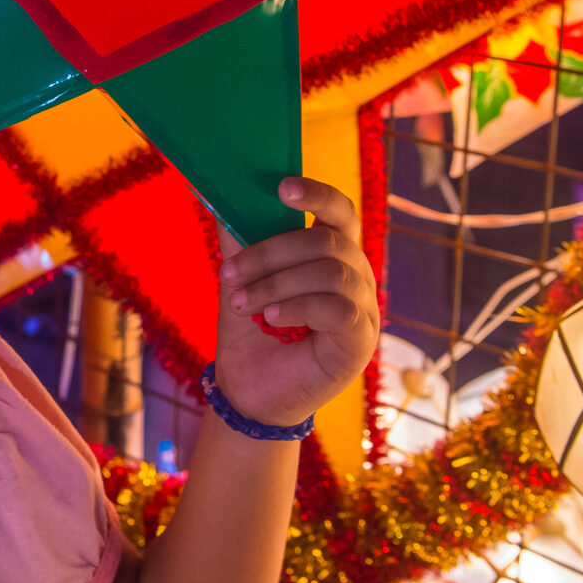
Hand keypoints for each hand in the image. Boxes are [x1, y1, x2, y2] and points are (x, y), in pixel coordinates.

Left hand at [212, 177, 379, 429]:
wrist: (250, 394)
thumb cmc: (251, 334)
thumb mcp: (240, 280)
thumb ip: (238, 239)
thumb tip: (219, 192)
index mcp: (332, 254)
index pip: (340, 211)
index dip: (316, 194)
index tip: (282, 188)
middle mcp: (356, 276)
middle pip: (326, 241)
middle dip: (270, 254)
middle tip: (229, 274)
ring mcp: (364, 309)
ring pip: (330, 273)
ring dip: (277, 284)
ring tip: (243, 303)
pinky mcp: (362, 340)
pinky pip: (337, 309)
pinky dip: (297, 307)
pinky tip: (272, 318)